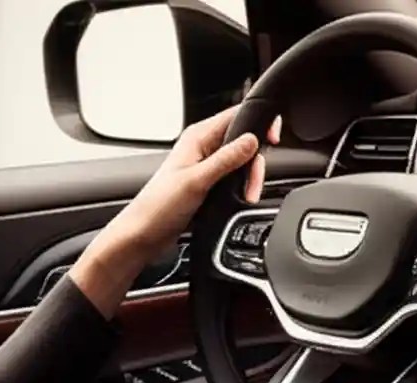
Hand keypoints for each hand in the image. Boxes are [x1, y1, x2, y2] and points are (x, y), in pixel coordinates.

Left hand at [69, 106, 280, 316]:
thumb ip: (226, 159)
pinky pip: (236, 178)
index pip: (236, 116)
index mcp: (197, 138)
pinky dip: (243, 188)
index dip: (258, 123)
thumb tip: (251, 140)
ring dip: (250, 179)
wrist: (144, 233)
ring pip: (243, 162)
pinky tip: (241, 199)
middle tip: (253, 185)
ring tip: (247, 197)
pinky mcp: (211, 183)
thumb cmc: (159, 206)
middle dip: (255, 163)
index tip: (272, 139)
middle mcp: (203, 147)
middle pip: (245, 142)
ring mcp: (207, 165)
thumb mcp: (197, 180)